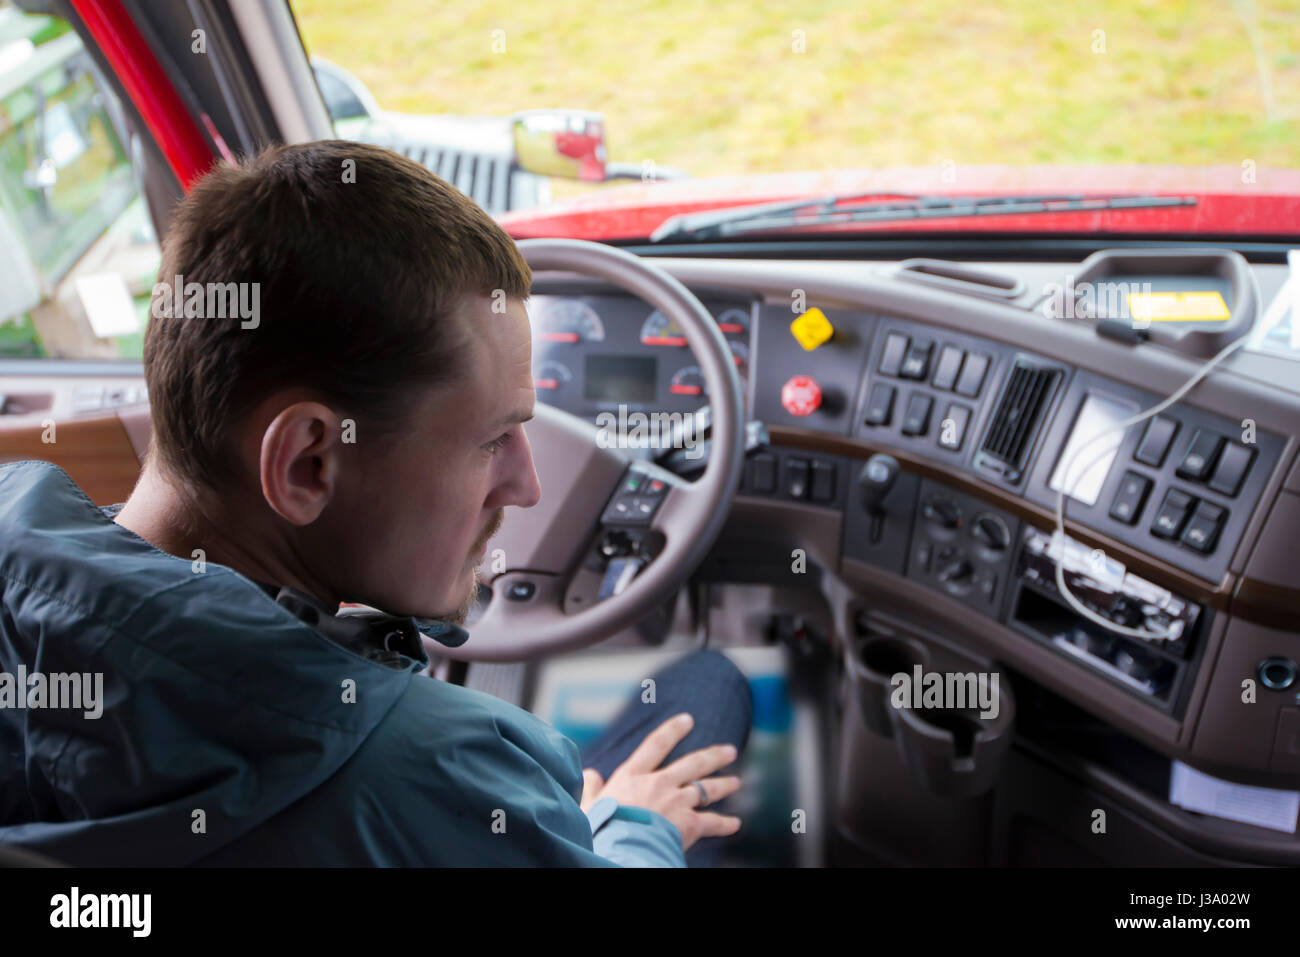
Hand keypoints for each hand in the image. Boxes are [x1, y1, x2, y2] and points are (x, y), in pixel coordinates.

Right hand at [579, 713, 741, 850]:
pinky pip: (712, 822)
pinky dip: (725, 824)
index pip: (656, 744)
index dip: (673, 730)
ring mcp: (677, 802)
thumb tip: (590, 774)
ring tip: (736, 782)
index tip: (688, 719)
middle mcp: (660, 783)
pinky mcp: (689, 824)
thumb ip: (591, 787)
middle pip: (692, 764)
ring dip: (724, 785)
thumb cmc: (601, 827)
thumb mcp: (589, 804)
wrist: (621, 847)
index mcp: (634, 775)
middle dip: (713, 756)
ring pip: (706, 789)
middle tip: (730, 751)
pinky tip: (735, 824)